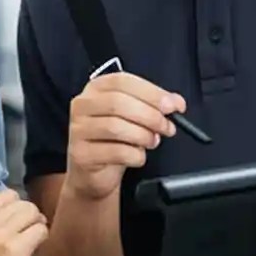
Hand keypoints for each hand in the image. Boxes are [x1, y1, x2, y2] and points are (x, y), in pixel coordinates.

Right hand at [0, 190, 49, 255]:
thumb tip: (25, 208)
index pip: (7, 194)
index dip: (18, 209)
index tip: (18, 225)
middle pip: (23, 203)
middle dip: (30, 218)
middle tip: (28, 236)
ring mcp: (0, 234)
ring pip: (33, 213)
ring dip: (37, 227)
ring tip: (31, 243)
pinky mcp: (15, 248)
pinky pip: (41, 230)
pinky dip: (43, 239)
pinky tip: (34, 251)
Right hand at [64, 72, 185, 200]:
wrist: (93, 174)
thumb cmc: (114, 141)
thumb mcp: (133, 117)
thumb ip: (152, 105)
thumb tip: (176, 102)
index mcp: (96, 88)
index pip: (123, 81)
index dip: (151, 92)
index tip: (173, 105)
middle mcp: (83, 105)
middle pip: (119, 103)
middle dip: (150, 116)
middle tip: (167, 127)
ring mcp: (78, 130)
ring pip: (116, 127)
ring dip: (143, 136)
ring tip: (153, 141)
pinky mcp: (81, 154)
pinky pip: (115, 152)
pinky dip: (135, 155)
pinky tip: (138, 156)